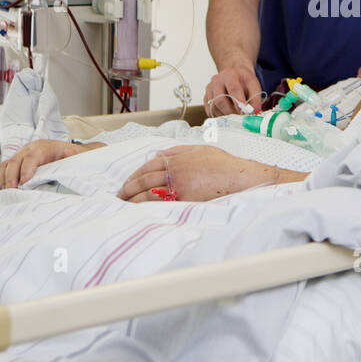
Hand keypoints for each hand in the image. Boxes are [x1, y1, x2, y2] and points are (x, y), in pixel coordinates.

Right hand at [0, 139, 101, 188]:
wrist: (67, 152)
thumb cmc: (70, 156)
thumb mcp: (75, 156)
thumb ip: (73, 158)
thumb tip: (71, 157)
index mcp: (44, 147)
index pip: (32, 156)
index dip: (27, 169)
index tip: (25, 183)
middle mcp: (29, 149)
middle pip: (15, 161)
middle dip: (11, 177)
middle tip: (13, 192)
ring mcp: (20, 155)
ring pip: (6, 165)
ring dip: (4, 180)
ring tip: (7, 193)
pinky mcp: (16, 163)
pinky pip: (3, 170)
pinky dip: (1, 180)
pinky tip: (4, 190)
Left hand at [119, 145, 275, 201]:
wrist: (240, 178)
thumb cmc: (224, 164)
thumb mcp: (200, 149)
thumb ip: (177, 151)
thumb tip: (158, 154)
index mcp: (177, 158)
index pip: (147, 165)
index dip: (134, 174)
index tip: (127, 182)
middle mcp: (175, 171)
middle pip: (144, 179)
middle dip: (128, 188)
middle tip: (120, 195)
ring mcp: (179, 186)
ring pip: (148, 193)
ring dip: (134, 200)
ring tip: (125, 205)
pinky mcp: (185, 200)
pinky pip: (160, 204)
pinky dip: (148, 208)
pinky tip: (141, 211)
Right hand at [204, 65, 262, 115]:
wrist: (234, 73)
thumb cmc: (243, 80)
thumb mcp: (254, 85)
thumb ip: (255, 99)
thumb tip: (254, 114)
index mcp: (231, 75)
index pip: (233, 90)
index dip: (238, 104)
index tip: (244, 114)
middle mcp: (217, 80)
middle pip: (220, 100)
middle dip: (230, 112)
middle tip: (239, 119)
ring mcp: (209, 88)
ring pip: (214, 107)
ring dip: (224, 115)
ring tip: (234, 117)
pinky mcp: (206, 97)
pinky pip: (210, 110)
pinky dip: (218, 116)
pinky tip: (227, 115)